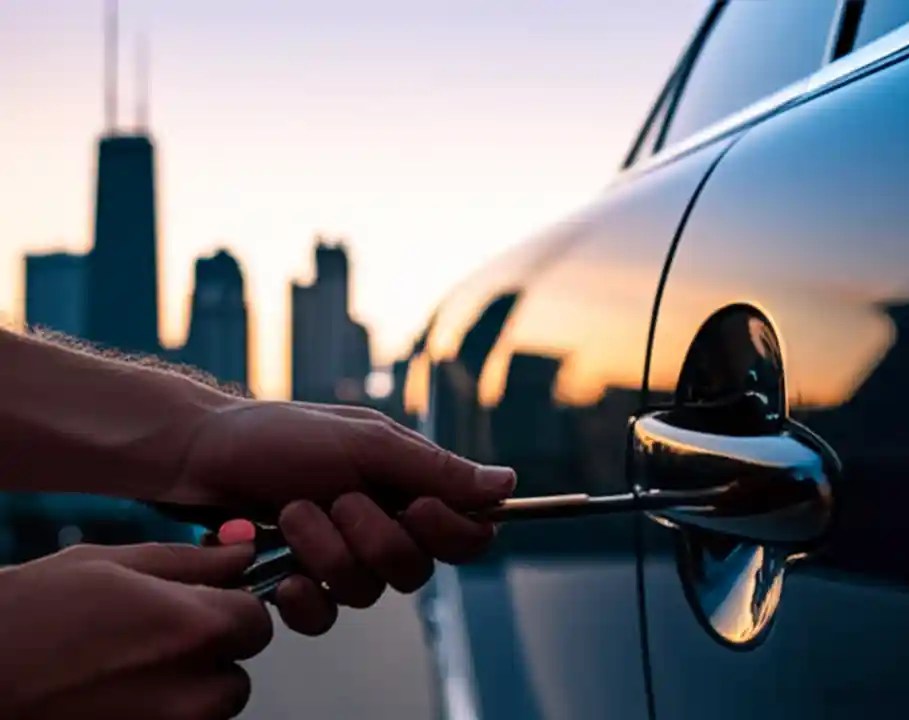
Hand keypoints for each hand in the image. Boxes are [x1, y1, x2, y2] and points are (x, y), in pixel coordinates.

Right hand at [0, 543, 270, 719]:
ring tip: (119, 672)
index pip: (257, 619)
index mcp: (196, 629)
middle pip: (236, 671)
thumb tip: (241, 554)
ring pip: (208, 708)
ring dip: (183, 692)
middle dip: (206, 656)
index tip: (197, 605)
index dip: (228, 609)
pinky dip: (155, 716)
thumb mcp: (107, 564)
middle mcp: (195, 690)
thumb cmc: (25, 617)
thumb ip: (189, 561)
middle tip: (147, 642)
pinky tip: (108, 699)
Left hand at [166, 400, 515, 634]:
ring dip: (327, 553)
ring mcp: (343, 559)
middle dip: (375, 538)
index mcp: (409, 489)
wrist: (198, 453)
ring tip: (291, 511)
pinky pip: (326, 618)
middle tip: (339, 498)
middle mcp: (384, 527)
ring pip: (369, 593)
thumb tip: (507, 484)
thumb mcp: (364, 442)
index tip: (418, 506)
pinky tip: (284, 575)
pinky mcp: (303, 585)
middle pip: (418, 570)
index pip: (468, 533)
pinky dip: (304, 598)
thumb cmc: (280, 434)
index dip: (451, 532)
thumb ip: (436, 469)